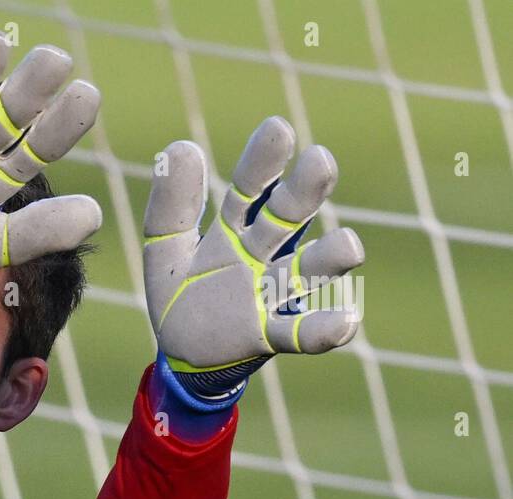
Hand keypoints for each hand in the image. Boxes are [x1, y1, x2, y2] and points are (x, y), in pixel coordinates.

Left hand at [143, 116, 365, 403]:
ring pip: (307, 271)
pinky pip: (300, 332)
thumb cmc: (182, 291)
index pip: (251, 188)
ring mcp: (271, 294)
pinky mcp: (269, 335)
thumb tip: (181, 145)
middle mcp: (262, 254)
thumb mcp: (166, 246)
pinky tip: (345, 320)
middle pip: (288, 218)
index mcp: (235, 228)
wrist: (183, 352)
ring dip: (329, 259)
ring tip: (350, 245)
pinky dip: (322, 329)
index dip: (264, 162)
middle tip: (322, 160)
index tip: (278, 128)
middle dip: (305, 192)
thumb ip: (171, 204)